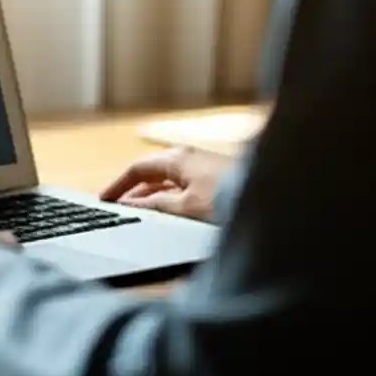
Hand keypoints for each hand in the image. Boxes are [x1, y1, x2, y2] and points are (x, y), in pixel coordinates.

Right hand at [101, 146, 232, 221]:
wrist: (272, 196)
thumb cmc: (227, 198)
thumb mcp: (185, 207)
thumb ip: (156, 206)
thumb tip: (134, 206)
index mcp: (177, 158)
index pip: (137, 168)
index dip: (118, 185)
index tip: (104, 200)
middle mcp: (189, 158)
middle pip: (152, 174)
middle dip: (134, 193)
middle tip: (119, 212)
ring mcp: (203, 167)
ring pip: (168, 182)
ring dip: (152, 198)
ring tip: (140, 217)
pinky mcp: (216, 179)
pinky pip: (182, 188)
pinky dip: (169, 199)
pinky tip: (168, 214)